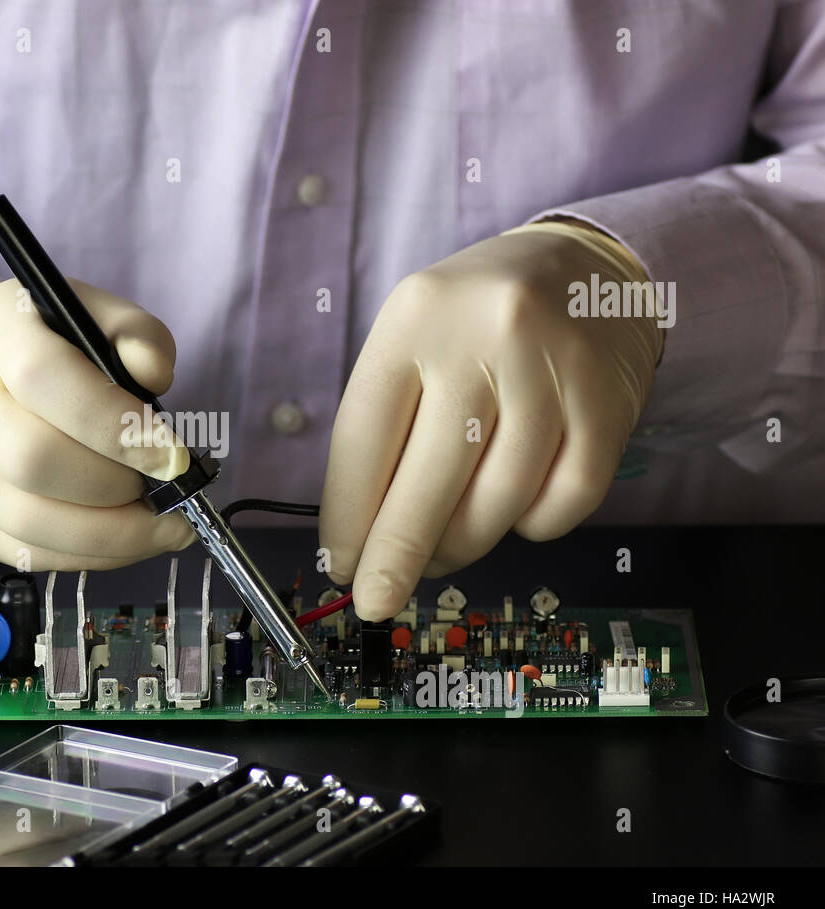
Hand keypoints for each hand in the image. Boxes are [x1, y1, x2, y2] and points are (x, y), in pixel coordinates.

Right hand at [0, 278, 194, 569]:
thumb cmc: (37, 341)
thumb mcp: (91, 311)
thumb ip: (137, 334)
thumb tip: (155, 376)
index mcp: (1, 335)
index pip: (45, 380)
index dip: (115, 427)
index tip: (175, 457)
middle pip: (32, 462)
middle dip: (116, 489)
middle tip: (164, 492)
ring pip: (26, 522)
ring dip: (108, 537)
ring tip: (159, 528)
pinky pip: (20, 551)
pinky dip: (83, 556)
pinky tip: (122, 541)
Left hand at [319, 223, 663, 620]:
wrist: (585, 268)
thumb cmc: (474, 322)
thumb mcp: (413, 341)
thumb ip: (385, 429)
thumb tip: (361, 542)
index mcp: (416, 317)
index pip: (365, 439)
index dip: (348, 517)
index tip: (340, 565)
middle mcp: (485, 336)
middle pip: (429, 480)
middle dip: (397, 556)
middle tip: (376, 600)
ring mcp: (554, 370)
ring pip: (497, 503)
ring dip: (462, 545)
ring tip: (444, 547)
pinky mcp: (609, 405)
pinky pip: (562, 505)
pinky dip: (531, 525)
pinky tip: (514, 507)